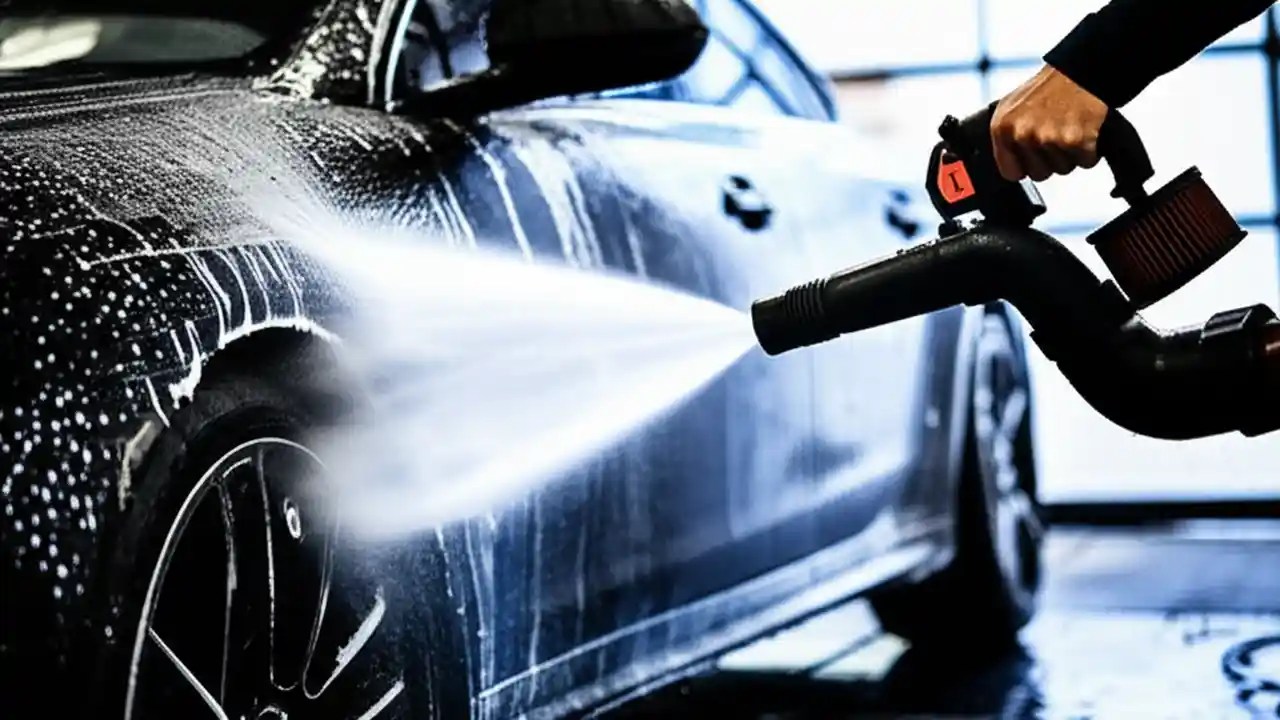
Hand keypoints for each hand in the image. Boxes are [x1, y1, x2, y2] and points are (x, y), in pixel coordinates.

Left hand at [991, 65, 1108, 181]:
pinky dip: (1090, 150)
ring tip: (1070, 127)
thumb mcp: (1011, 108)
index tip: (1034, 157)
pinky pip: (1085, 162)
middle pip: (1039, 174)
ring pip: (1063, 169)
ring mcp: (1048, 138)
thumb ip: (1006, 137)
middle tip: (1057, 134)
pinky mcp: (1075, 140)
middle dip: (1051, 160)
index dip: (1026, 166)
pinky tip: (1085, 129)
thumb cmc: (1048, 89)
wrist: (1080, 69)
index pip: (1011, 173)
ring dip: (1071, 154)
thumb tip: (1009, 165)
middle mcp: (1022, 134)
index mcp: (1001, 128)